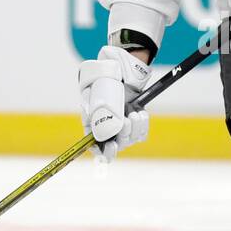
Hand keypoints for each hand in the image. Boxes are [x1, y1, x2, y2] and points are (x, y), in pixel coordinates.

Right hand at [78, 45, 151, 161]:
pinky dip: (143, 123)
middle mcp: (110, 133)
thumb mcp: (90, 94)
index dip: (104, 153)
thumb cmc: (101, 85)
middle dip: (124, 134)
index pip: (98, 150)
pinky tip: (140, 112)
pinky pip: (142, 133)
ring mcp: (124, 131)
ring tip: (134, 112)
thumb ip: (88, 107)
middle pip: (118, 146)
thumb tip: (92, 122)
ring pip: (132, 139)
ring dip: (135, 126)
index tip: (112, 146)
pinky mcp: (136, 126)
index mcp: (95, 130)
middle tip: (126, 119)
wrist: (119, 77)